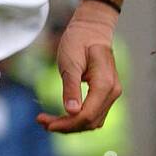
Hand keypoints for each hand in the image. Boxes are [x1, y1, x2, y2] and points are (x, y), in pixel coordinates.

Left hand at [37, 0, 122, 133]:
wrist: (92, 29)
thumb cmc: (79, 41)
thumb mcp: (70, 62)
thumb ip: (71, 87)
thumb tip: (71, 111)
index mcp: (105, 84)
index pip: (87, 115)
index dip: (67, 124)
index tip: (47, 124)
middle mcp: (113, 92)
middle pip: (90, 122)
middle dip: (66, 126)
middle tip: (43, 122)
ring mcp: (112, 93)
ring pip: (93, 121)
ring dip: (71, 125)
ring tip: (49, 121)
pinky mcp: (106, 94)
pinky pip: (94, 114)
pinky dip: (78, 119)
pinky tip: (62, 116)